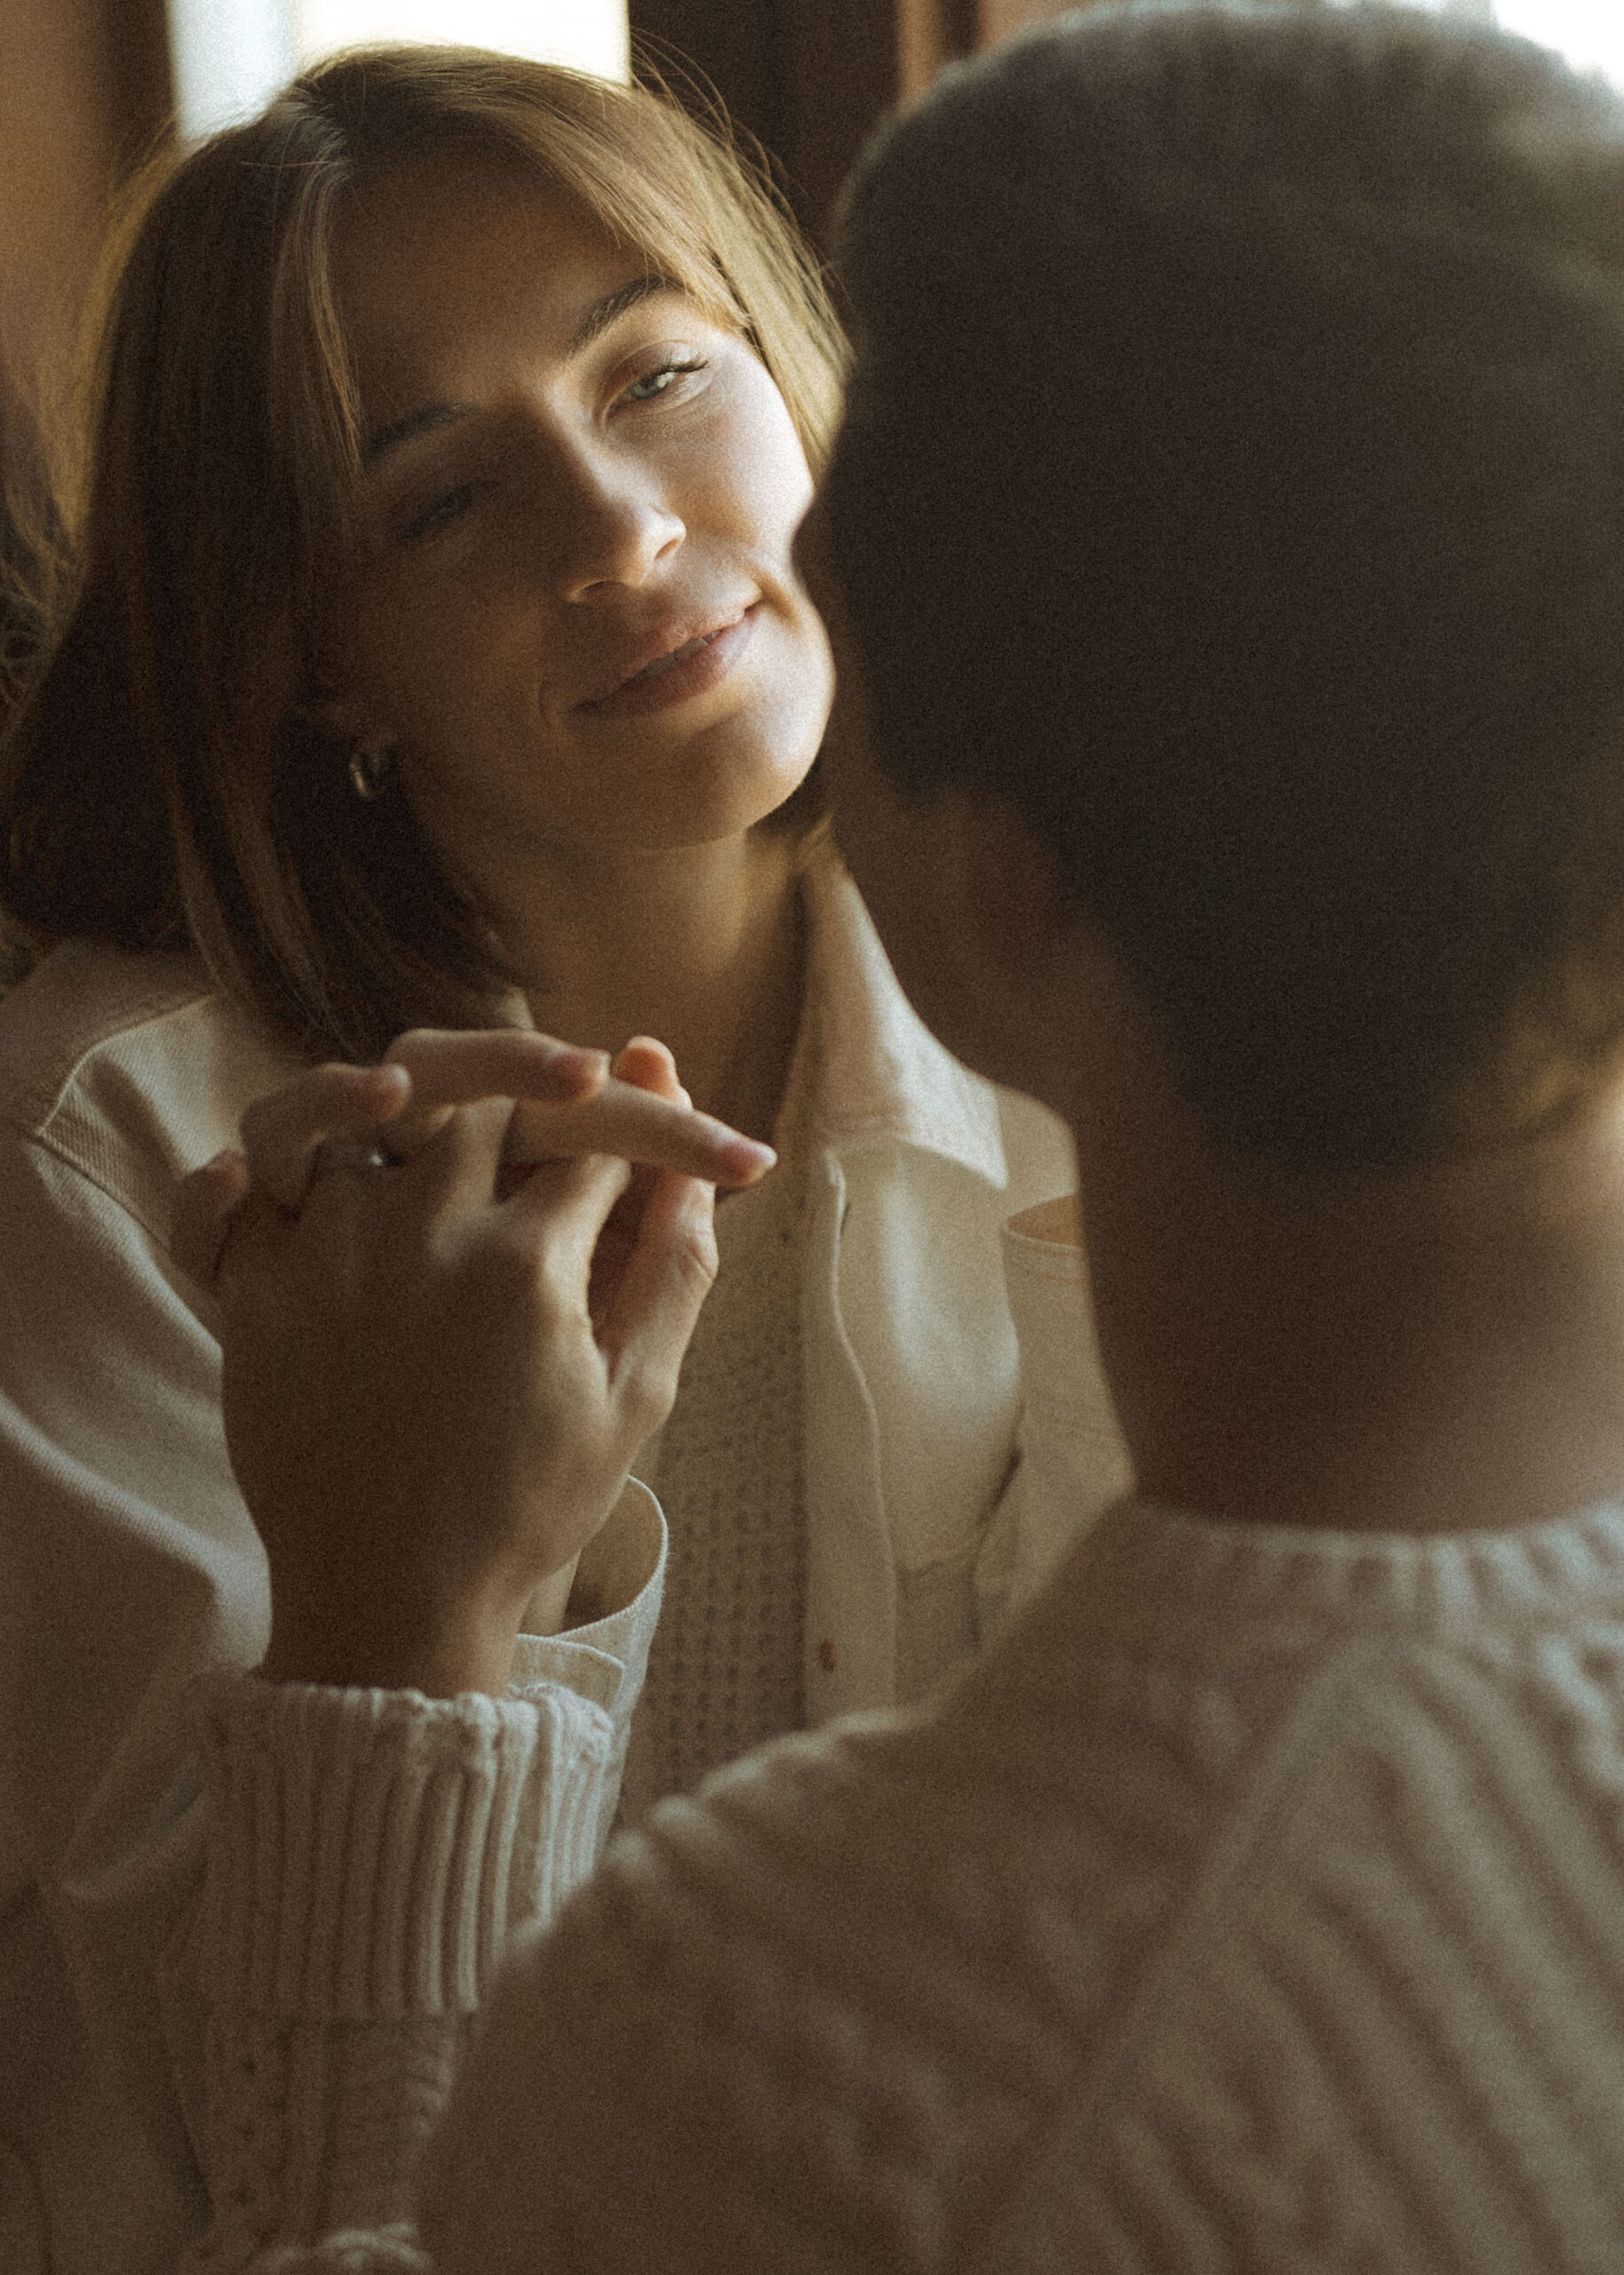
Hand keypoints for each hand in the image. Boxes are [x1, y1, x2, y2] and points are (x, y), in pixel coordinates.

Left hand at [180, 1038, 727, 1696]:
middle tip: (567, 1106)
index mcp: (528, 1265)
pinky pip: (235, 1181)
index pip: (597, 1133)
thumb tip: (691, 1155)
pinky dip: (266, 1162)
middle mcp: (422, 1236)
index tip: (652, 1138)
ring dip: (424, 1103)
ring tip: (463, 1130)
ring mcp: (326, 1254)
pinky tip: (326, 1168)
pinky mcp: (252, 1288)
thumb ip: (674, 1260)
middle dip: (544, 1084)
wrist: (392, 1602)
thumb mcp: (639, 1393)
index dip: (643, 1119)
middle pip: (488, 1095)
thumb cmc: (528, 1505)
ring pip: (369, 1107)